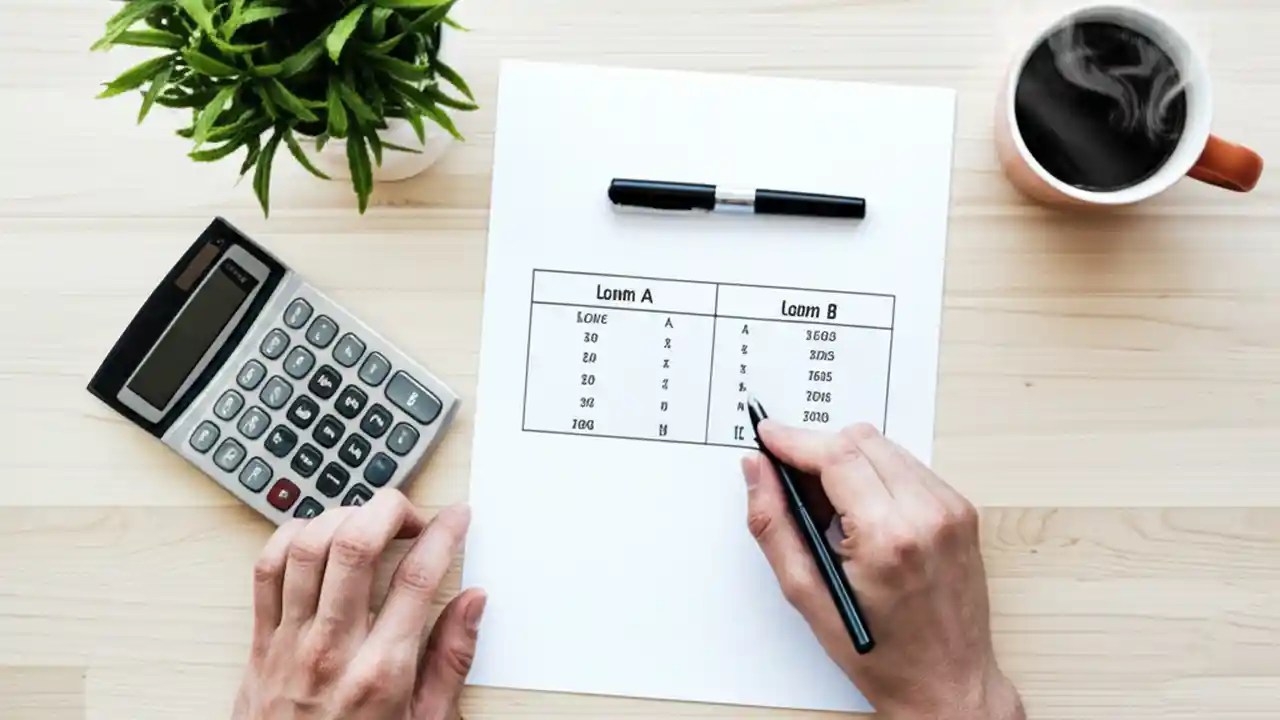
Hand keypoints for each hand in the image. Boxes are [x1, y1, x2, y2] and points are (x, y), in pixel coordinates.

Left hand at [233, 491, 484, 719]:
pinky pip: (267, 569)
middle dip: (389, 510)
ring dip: (343, 517)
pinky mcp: (262, 641)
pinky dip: (292, 538)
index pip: (418, 577)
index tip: (457, 517)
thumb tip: (473, 602)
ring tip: (367, 521)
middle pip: (356, 546)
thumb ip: (451, 659)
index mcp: (383, 670)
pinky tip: (318, 537)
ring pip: (309, 547)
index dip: (444, 534)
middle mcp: (334, 648)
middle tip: (409, 514)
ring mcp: (292, 641)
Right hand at [742, 422, 1023, 719]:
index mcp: (889, 537)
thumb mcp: (809, 596)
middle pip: (861, 440)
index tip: (769, 436)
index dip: (794, 440)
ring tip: (831, 505)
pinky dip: (879, 475)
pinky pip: (910, 467)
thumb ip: (775, 526)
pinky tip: (864, 511)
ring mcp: (951, 510)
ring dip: (850, 460)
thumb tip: (758, 474)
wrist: (947, 684)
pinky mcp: (962, 512)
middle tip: (794, 480)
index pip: (836, 455)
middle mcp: (928, 515)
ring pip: (887, 447)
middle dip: (820, 449)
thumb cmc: (882, 654)